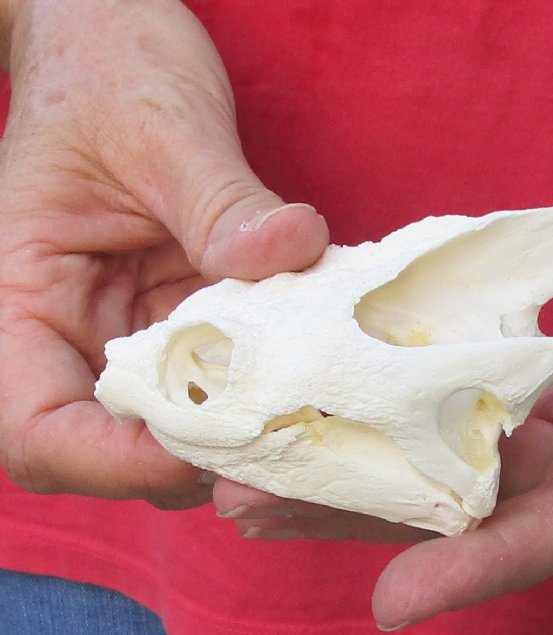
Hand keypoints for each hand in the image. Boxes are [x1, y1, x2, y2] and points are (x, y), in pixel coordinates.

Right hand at [0, 0, 327, 508]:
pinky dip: (268, 392)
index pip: (37, 429)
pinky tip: (318, 374)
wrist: (119, 45)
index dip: (111, 464)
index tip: (201, 450)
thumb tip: (287, 253)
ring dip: (240, 438)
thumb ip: (219, 200)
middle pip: (113, 452)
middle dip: (192, 465)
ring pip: (179, 430)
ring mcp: (140, 337)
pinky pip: (227, 381)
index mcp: (25, 301)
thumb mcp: (160, 127)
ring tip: (309, 417)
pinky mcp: (192, 324)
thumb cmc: (111, 71)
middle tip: (281, 446)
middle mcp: (77, 336)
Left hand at [216, 128, 552, 628]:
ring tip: (247, 473)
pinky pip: (456, 404)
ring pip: (450, 460)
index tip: (395, 599)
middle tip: (249, 509)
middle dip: (366, 517)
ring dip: (352, 470)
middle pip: (478, 503)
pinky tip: (317, 408)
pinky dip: (388, 412)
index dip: (492, 564)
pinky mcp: (543, 374)